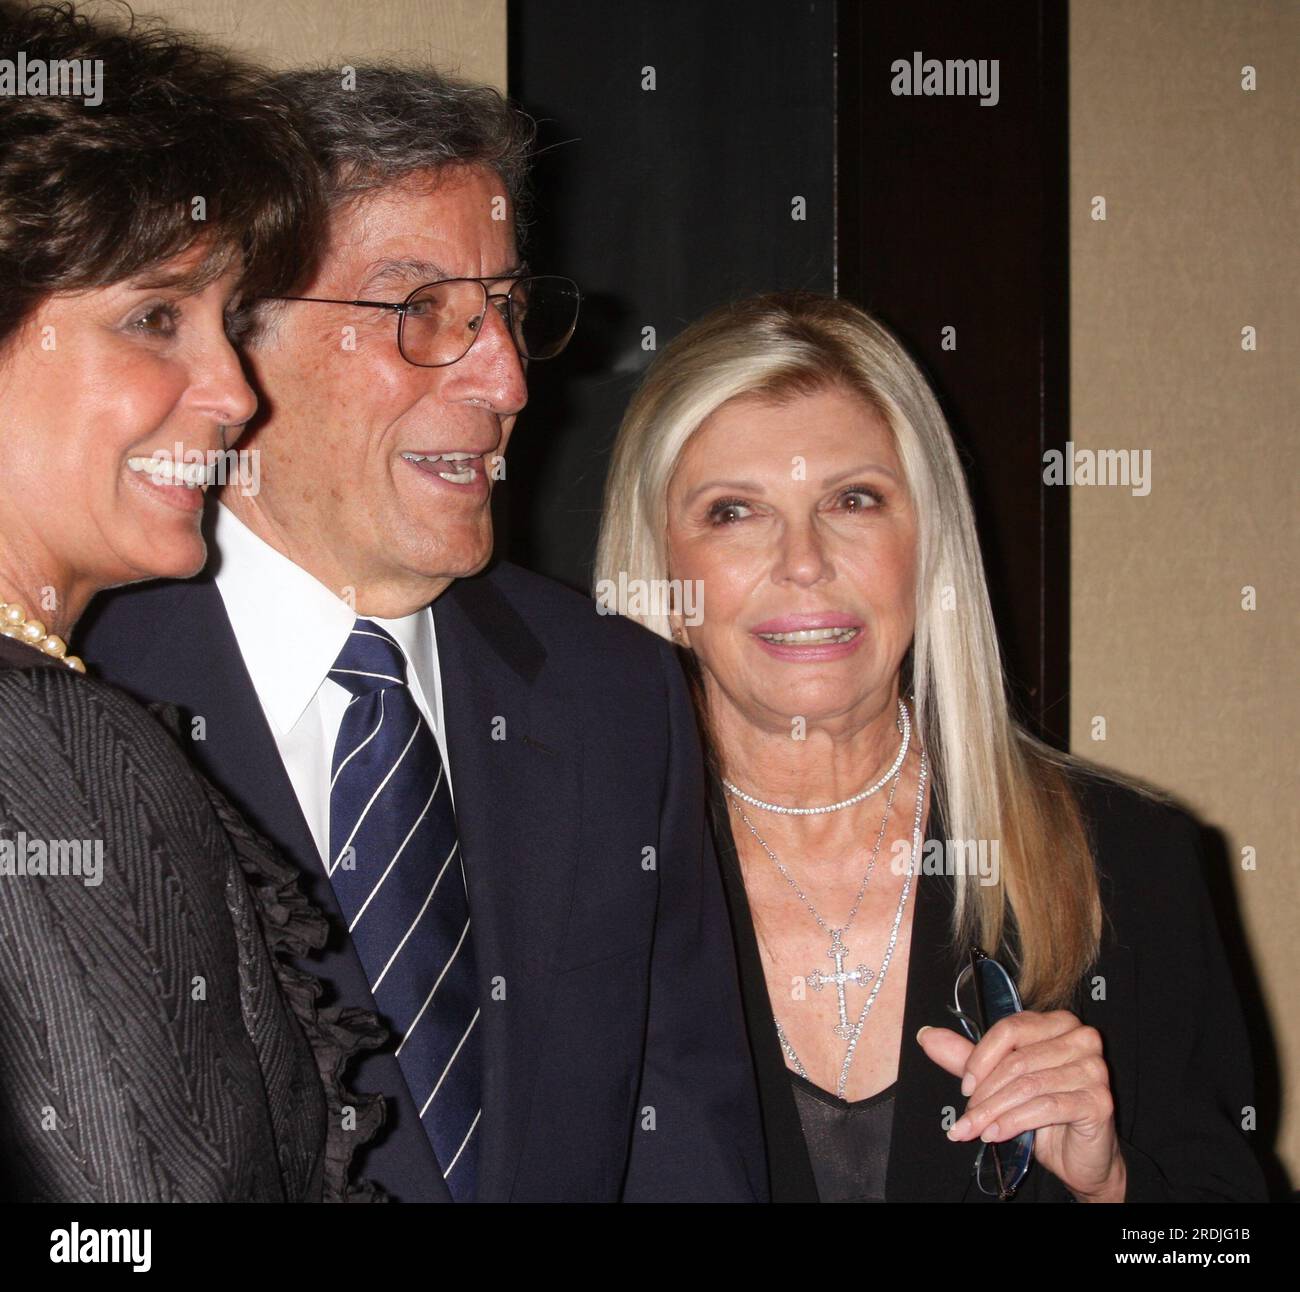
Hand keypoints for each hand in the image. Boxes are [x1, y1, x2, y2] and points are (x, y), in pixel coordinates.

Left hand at [917, 1011, 1126, 1201]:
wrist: (1080, 1157)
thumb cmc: (1044, 1113)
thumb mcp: (1001, 1081)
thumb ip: (967, 1057)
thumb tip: (927, 1035)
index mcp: (1057, 1023)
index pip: (1010, 1029)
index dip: (981, 1058)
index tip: (964, 1087)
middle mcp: (1081, 1039)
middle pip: (1017, 1061)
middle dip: (984, 1094)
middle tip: (964, 1119)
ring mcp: (1094, 1068)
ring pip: (1028, 1085)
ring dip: (993, 1112)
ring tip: (974, 1130)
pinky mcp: (1099, 1100)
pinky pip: (1045, 1107)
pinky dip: (1014, 1122)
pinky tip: (995, 1134)